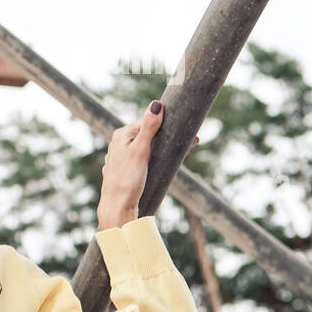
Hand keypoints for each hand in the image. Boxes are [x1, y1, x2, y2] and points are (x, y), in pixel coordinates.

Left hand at [97, 100, 198, 229]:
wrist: (117, 207)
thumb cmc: (128, 179)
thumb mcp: (141, 150)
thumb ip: (148, 127)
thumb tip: (156, 104)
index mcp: (121, 135)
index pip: (148, 122)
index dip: (169, 124)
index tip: (189, 131)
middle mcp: (118, 144)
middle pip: (148, 134)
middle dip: (169, 136)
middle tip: (193, 142)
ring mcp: (121, 157)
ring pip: (146, 147)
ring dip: (164, 147)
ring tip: (184, 150)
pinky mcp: (125, 170)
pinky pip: (143, 158)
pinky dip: (156, 157)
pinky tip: (165, 161)